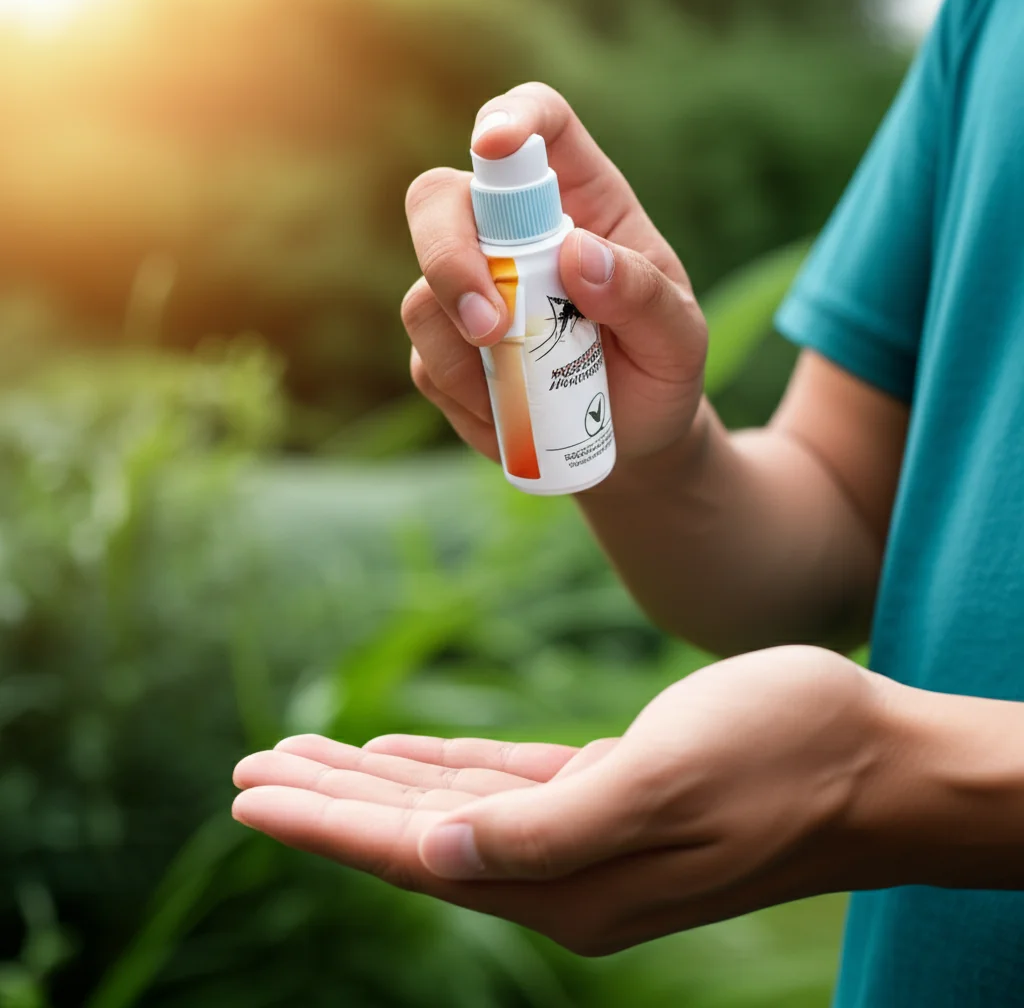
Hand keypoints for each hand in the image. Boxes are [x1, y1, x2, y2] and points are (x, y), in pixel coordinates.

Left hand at [232, 647, 897, 955]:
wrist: (874, 758)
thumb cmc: (781, 759)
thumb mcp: (660, 786)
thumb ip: (542, 834)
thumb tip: (431, 860)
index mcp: (567, 882)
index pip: (411, 853)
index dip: (325, 822)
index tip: (252, 795)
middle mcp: (566, 870)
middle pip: (415, 831)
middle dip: (329, 800)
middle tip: (253, 771)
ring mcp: (587, 832)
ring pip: (451, 805)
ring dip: (375, 780)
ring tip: (305, 758)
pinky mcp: (611, 791)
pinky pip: (503, 783)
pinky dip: (446, 767)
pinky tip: (404, 757)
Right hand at [402, 82, 707, 481]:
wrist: (633, 440)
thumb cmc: (660, 370)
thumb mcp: (678, 337)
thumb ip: (641, 294)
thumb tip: (576, 254)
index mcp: (581, 201)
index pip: (541, 125)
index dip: (513, 118)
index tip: (495, 145)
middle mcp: (511, 236)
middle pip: (440, 199)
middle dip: (448, 254)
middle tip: (490, 324)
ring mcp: (472, 294)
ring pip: (422, 294)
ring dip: (462, 348)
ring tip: (528, 392)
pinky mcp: (448, 353)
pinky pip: (427, 364)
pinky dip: (467, 397)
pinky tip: (512, 414)